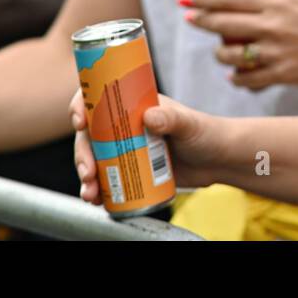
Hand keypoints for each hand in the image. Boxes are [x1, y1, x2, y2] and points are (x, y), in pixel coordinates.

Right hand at [70, 90, 225, 204]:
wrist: (218, 162)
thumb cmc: (206, 133)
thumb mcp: (189, 124)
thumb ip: (172, 119)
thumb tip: (149, 117)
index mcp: (135, 105)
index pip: (100, 98)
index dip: (83, 105)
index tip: (79, 121)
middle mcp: (126, 125)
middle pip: (91, 134)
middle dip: (83, 153)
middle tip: (87, 171)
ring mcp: (126, 148)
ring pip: (95, 159)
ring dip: (86, 175)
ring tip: (90, 193)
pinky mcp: (131, 170)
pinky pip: (107, 178)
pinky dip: (97, 189)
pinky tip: (96, 200)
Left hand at [180, 0, 297, 90]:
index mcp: (279, 0)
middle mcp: (272, 26)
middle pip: (222, 23)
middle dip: (200, 20)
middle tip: (190, 18)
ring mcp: (275, 52)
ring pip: (230, 53)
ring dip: (219, 50)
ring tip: (219, 47)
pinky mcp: (282, 74)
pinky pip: (248, 78)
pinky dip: (237, 76)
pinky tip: (236, 71)